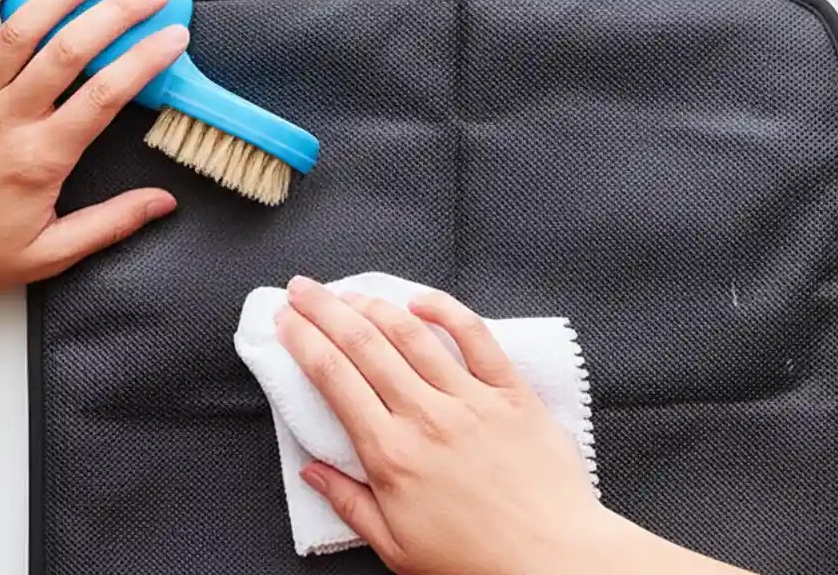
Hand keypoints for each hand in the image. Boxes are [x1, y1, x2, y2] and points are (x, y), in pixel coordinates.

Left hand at [0, 0, 188, 312]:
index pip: (106, 95)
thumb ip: (111, 223)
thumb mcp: (50, 254)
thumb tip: (163, 203)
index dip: (145, 59)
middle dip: (118, 12)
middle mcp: (6, 120)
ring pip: (21, 30)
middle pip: (71, 49)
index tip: (174, 36)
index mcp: (40, 160)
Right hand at [277, 277, 602, 574]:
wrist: (552, 560)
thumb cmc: (475, 560)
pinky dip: (446, 311)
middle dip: (324, 310)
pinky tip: (420, 299)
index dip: (303, 341)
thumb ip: (348, 504)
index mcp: (390, 454)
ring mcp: (470, 399)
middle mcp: (425, 416)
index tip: (285, 320)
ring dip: (372, 305)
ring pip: (411, 334)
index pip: (333, 378)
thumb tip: (310, 471)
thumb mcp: (395, 548)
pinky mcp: (511, 393)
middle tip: (302, 289)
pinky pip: (475, 338)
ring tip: (348, 291)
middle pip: (363, 344)